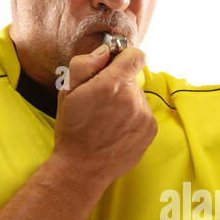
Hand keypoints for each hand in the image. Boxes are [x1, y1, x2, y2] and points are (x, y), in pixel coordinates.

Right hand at [51, 42, 157, 189]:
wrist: (83, 168)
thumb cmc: (73, 129)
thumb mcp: (68, 91)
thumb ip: (85, 64)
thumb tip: (106, 51)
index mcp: (112, 84)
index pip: (135, 55)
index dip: (122, 57)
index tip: (113, 66)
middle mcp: (133, 98)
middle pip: (132, 78)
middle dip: (118, 83)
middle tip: (99, 102)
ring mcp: (145, 115)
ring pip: (137, 96)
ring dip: (125, 102)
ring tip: (107, 120)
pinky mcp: (151, 130)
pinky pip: (143, 113)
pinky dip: (132, 118)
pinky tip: (116, 130)